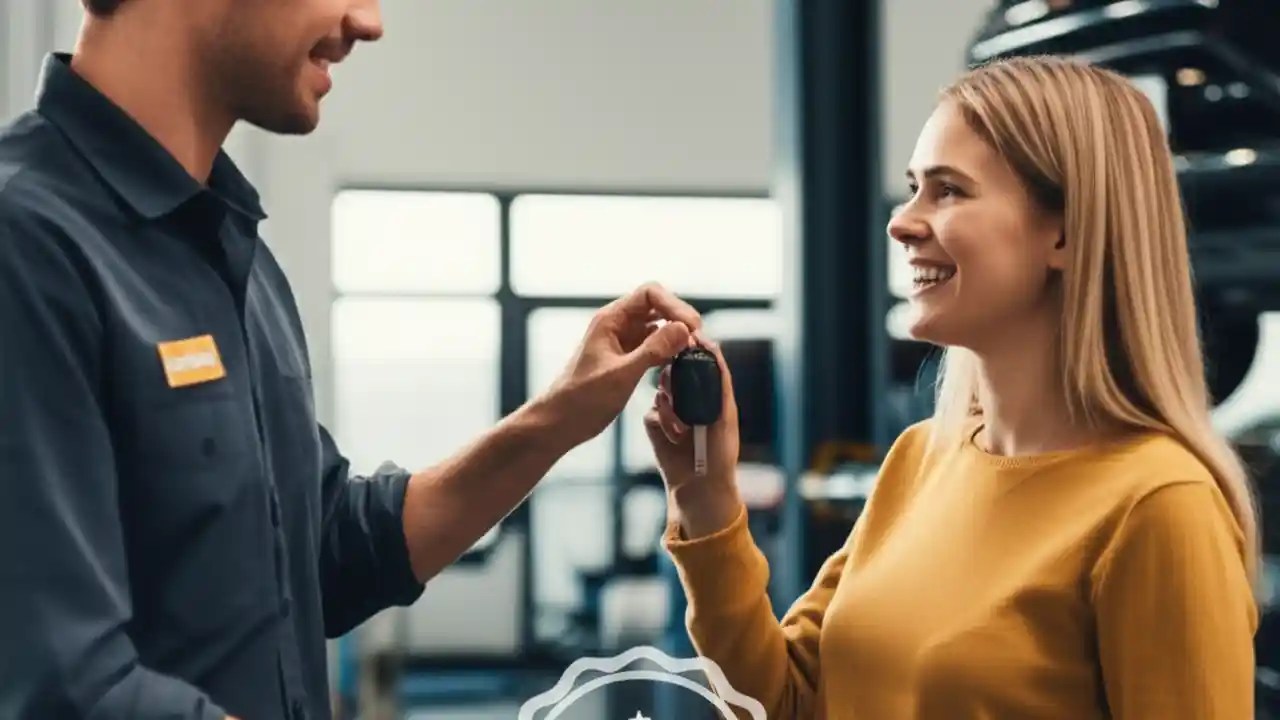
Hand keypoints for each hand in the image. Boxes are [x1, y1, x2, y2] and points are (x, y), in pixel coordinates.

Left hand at [547, 283, 700, 444]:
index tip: (692, 328)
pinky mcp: (628, 359)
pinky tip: (680, 366)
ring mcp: (624, 342)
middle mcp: (618, 325)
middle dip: (680, 319)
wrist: (560, 422)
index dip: (674, 305)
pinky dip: (670, 352)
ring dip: (677, 336)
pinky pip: (655, 346)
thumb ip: (653, 350)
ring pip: (658, 327)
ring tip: (693, 354)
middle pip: (658, 307)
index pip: (650, 293)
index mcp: (611, 320)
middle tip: (697, 342)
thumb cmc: (581, 399)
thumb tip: (684, 329)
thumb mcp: (621, 374)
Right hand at [643, 333, 743, 537]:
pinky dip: (663, 421)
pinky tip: (675, 436)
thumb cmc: (720, 452)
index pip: (696, 363)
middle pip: (674, 371)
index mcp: (708, 393)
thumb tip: (712, 345)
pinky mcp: (655, 425)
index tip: (685, 342)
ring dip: (670, 403)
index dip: (689, 352)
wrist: (701, 487)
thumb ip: (720, 379)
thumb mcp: (726, 411)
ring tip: (683, 423)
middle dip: (674, 375)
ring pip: (661, 390)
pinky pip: (652, 411)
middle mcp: (688, 399)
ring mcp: (669, 412)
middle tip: (676, 380)